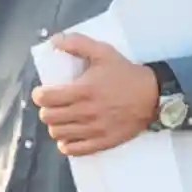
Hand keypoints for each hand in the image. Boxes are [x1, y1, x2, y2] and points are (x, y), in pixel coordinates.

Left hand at [31, 32, 159, 156]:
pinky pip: (75, 150)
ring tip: (60, 118)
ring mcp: (94, 130)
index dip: (39, 95)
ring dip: (55, 125)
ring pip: (59, 134)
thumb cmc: (125, 73)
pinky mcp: (103, 142)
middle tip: (52, 104)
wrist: (152, 96)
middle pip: (49, 118)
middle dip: (46, 109)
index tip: (41, 92)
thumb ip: (77, 43)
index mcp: (83, 91)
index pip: (47, 99)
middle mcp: (86, 113)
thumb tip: (54, 40)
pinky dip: (66, 144)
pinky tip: (68, 136)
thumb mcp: (103, 52)